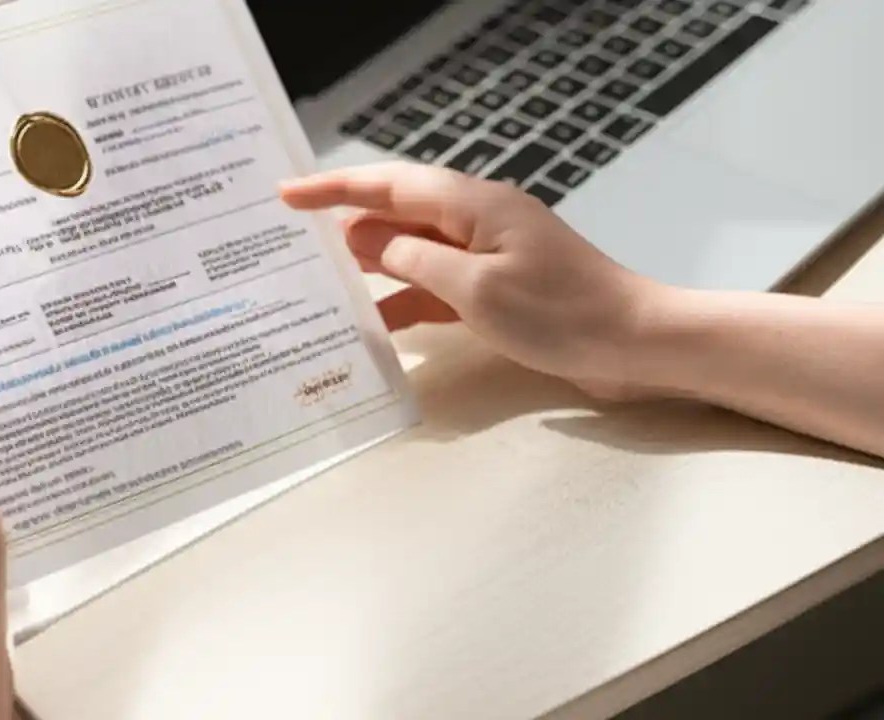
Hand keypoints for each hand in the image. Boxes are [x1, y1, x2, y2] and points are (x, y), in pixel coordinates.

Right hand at [280, 162, 669, 398]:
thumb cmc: (561, 314)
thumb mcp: (476, 289)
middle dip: (346, 220)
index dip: (335, 188)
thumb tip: (366, 241)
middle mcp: (478, 222)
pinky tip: (373, 323)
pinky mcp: (498, 292)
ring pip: (415, 252)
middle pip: (399, 212)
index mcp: (474, 206)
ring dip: (372, 264)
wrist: (636, 345)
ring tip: (321, 278)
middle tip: (292, 237)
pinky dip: (405, 300)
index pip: (390, 186)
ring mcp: (489, 257)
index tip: (286, 194)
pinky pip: (437, 286)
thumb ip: (415, 262)